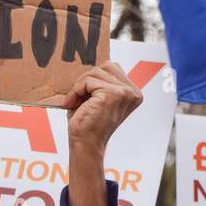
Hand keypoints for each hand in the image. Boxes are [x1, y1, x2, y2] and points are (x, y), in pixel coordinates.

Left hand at [63, 62, 143, 205]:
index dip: (93, 78)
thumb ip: (98, 81)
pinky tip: (72, 105)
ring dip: (79, 87)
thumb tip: (86, 61)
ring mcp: (125, 93)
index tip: (85, 96)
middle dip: (87, 79)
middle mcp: (133, 92)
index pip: (111, 67)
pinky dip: (76, 91)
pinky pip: (87, 81)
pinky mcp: (113, 94)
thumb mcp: (96, 98)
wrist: (85, 144)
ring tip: (74, 103)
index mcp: (133, 93)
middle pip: (105, 66)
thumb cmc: (87, 123)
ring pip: (95, 72)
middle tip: (78, 98)